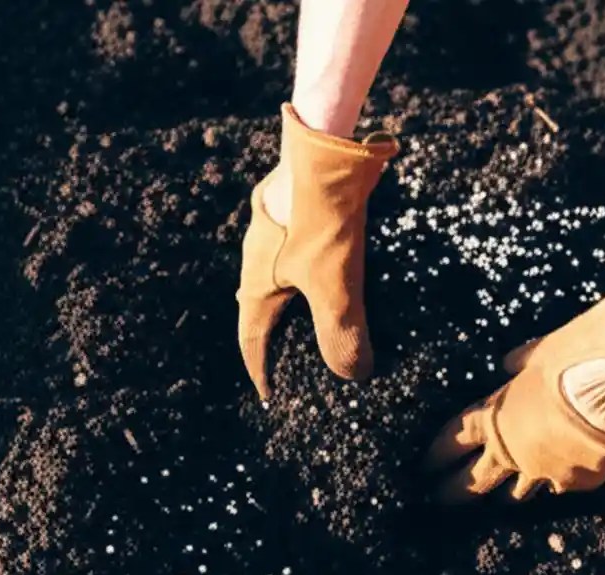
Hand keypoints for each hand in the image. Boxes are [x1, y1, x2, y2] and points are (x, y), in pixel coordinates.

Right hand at [237, 103, 397, 399]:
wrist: (326, 149)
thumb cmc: (324, 220)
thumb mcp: (337, 285)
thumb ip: (342, 333)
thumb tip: (353, 374)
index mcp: (257, 284)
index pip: (252, 340)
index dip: (262, 371)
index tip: (271, 396)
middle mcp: (255, 258)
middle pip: (261, 310)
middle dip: (277, 339)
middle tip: (296, 362)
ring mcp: (271, 231)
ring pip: (278, 279)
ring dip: (293, 304)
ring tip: (317, 321)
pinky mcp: (292, 209)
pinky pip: (296, 252)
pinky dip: (310, 273)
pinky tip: (334, 270)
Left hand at [427, 276, 604, 500]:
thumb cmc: (572, 356)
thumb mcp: (538, 353)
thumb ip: (520, 365)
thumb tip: (509, 363)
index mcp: (494, 416)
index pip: (454, 440)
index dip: (438, 454)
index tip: (424, 467)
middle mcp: (512, 449)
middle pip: (475, 479)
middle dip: (456, 491)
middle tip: (439, 502)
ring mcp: (544, 470)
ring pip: (518, 492)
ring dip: (507, 496)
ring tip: (498, 504)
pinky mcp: (579, 480)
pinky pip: (563, 486)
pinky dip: (560, 482)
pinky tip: (557, 486)